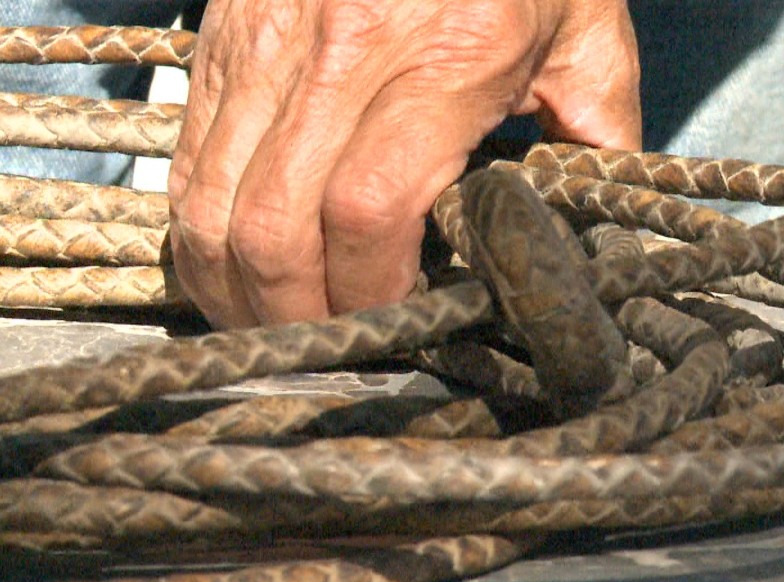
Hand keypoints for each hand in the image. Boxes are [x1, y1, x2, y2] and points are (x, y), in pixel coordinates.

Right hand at [168, 0, 640, 327]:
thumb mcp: (588, 32)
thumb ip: (595, 137)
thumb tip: (587, 228)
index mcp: (446, 55)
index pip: (368, 212)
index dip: (365, 294)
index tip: (391, 327)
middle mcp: (338, 48)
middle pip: (272, 227)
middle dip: (290, 314)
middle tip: (326, 348)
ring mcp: (264, 37)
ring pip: (210, 202)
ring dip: (232, 286)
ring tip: (273, 320)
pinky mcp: (222, 31)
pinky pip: (188, 156)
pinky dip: (202, 228)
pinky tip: (237, 259)